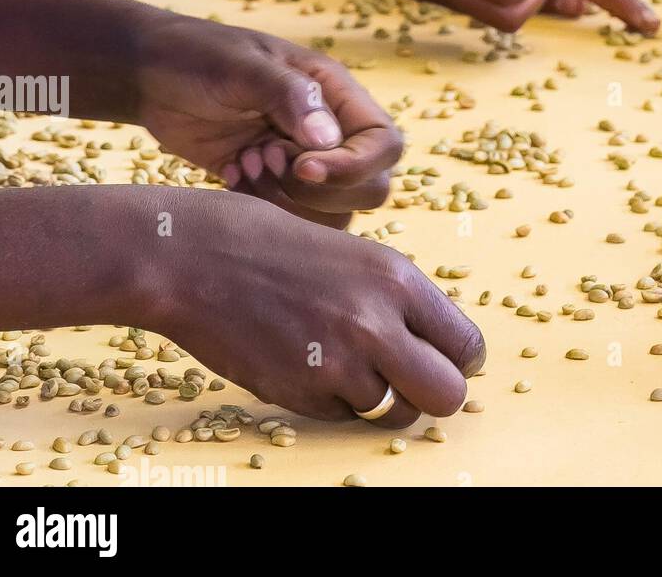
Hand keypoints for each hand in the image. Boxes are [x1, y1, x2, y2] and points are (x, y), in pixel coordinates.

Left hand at [133, 15, 402, 226]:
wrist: (151, 75)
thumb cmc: (200, 55)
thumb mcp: (243, 65)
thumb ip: (289, 96)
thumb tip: (327, 139)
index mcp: (338, 95)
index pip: (384, 144)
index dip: (354, 166)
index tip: (300, 164)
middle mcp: (331, 132)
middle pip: (370, 188)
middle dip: (319, 190)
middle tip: (265, 159)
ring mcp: (302, 163)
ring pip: (334, 214)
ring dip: (289, 204)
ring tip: (244, 165)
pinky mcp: (271, 186)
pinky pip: (291, 221)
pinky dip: (262, 210)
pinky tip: (230, 174)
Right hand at [153, 193, 483, 424]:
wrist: (195, 257)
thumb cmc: (274, 244)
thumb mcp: (355, 254)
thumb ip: (397, 299)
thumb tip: (435, 346)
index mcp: (397, 279)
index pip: (466, 345)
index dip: (458, 359)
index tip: (440, 358)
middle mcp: (377, 323)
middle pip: (447, 396)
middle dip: (433, 392)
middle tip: (410, 379)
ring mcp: (337, 364)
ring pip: (393, 413)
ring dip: (381, 398)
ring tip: (349, 364)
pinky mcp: (300, 394)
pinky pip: (344, 417)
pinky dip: (336, 401)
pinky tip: (309, 362)